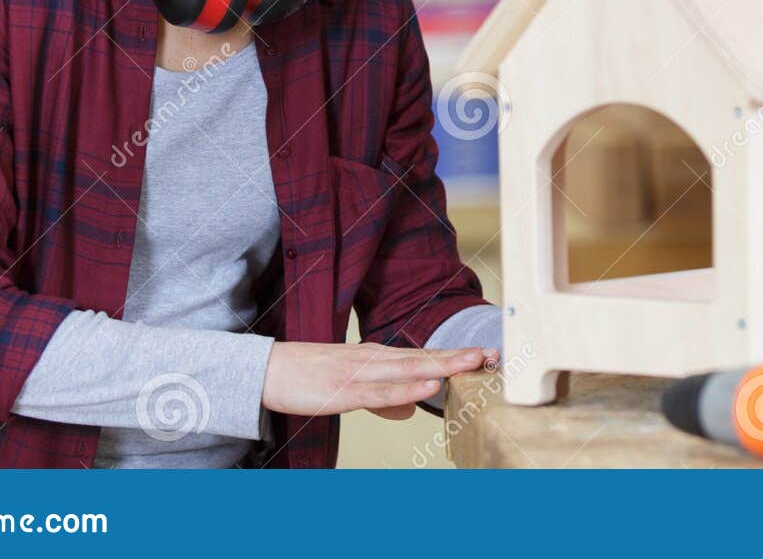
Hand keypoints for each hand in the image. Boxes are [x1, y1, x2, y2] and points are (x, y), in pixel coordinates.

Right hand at [262, 341, 495, 420]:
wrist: (268, 370)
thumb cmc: (310, 376)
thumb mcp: (353, 386)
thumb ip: (384, 398)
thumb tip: (413, 409)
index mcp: (378, 358)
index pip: (424, 356)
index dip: (456, 356)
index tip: (487, 354)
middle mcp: (375, 359)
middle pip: (425, 358)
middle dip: (460, 356)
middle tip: (494, 353)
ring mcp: (361, 372)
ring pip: (410, 369)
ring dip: (443, 365)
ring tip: (473, 362)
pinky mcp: (345, 389)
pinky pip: (381, 390)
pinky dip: (407, 389)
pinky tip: (428, 387)